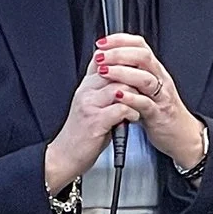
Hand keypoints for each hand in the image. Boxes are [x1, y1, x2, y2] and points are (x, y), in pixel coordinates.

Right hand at [44, 57, 140, 192]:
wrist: (66, 155)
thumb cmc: (84, 132)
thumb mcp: (93, 104)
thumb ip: (105, 89)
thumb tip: (126, 75)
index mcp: (87, 85)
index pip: (104, 59)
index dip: (124, 58)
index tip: (140, 68)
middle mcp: (86, 91)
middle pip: (116, 69)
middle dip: (136, 77)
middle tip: (146, 87)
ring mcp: (89, 105)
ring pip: (120, 87)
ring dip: (136, 96)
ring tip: (140, 105)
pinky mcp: (95, 121)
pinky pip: (121, 108)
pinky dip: (133, 112)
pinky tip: (134, 117)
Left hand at [91, 32, 209, 172]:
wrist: (181, 134)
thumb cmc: (160, 110)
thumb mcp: (146, 87)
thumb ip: (131, 73)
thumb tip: (107, 60)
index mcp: (154, 70)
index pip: (140, 46)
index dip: (120, 41)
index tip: (101, 42)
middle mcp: (159, 79)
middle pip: (142, 57)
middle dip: (118, 54)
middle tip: (101, 57)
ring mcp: (161, 96)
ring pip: (144, 78)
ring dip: (122, 73)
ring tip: (104, 72)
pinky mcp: (159, 114)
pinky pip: (146, 103)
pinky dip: (131, 98)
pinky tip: (118, 95)